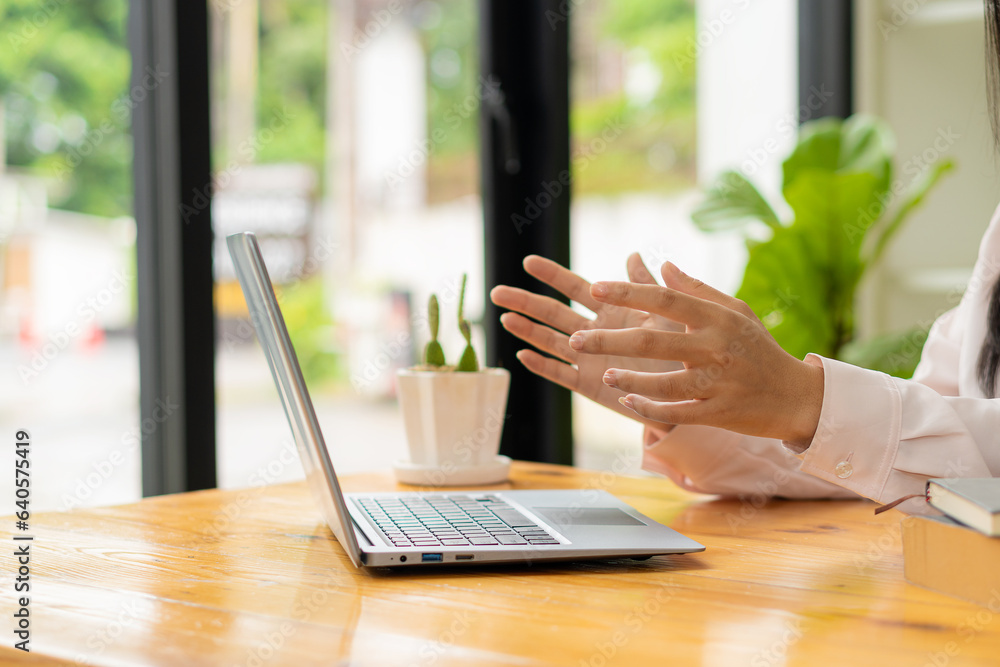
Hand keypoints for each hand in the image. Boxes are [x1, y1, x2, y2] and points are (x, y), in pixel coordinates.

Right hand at [490, 253, 684, 427]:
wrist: (692, 391)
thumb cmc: (682, 350)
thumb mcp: (667, 313)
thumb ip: (647, 287)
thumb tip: (632, 254)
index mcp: (610, 310)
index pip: (575, 287)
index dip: (552, 275)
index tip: (528, 261)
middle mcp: (593, 331)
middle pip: (552, 313)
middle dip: (525, 301)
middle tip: (496, 291)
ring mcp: (588, 358)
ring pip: (550, 341)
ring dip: (527, 330)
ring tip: (505, 318)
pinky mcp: (589, 384)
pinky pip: (560, 374)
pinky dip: (542, 365)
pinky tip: (522, 355)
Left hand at [569, 262, 823, 443]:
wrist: (795, 395)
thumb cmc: (757, 348)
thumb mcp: (735, 312)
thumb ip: (696, 289)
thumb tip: (663, 265)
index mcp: (716, 317)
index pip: (665, 299)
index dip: (628, 292)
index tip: (595, 288)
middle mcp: (716, 347)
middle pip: (653, 342)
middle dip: (609, 340)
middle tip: (575, 339)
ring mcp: (717, 382)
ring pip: (663, 383)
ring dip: (629, 379)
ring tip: (605, 375)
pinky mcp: (718, 412)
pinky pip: (677, 412)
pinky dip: (650, 408)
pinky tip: (628, 402)